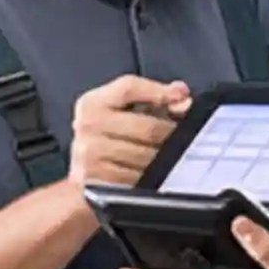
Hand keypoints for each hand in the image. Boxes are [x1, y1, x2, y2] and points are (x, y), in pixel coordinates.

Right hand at [67, 75, 191, 189]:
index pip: (129, 88)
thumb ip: (154, 96)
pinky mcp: (96, 181)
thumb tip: (183, 97)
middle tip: (185, 138)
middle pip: (147, 127)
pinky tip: (153, 174)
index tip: (182, 99)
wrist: (82, 173)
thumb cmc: (108, 136)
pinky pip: (137, 179)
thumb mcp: (124, 109)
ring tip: (171, 157)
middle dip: (172, 134)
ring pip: (146, 156)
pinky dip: (150, 179)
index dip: (159, 91)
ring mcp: (89, 154)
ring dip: (165, 159)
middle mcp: (88, 125)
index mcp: (92, 103)